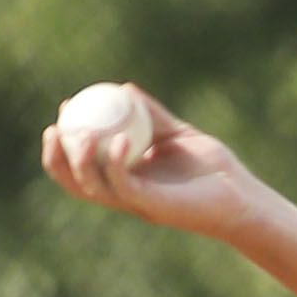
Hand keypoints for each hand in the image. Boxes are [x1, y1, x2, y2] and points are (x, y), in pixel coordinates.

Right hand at [40, 87, 267, 240]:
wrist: (243, 195)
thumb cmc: (213, 168)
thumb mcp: (177, 133)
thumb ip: (151, 114)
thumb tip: (123, 89)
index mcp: (126, 177)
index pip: (83, 163)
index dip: (65, 140)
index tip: (65, 107)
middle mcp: (125, 194)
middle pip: (75, 181)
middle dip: (55, 158)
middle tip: (54, 128)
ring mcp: (137, 203)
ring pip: (92, 187)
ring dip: (80, 162)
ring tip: (81, 134)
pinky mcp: (152, 208)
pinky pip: (125, 186)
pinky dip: (117, 163)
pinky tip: (120, 139)